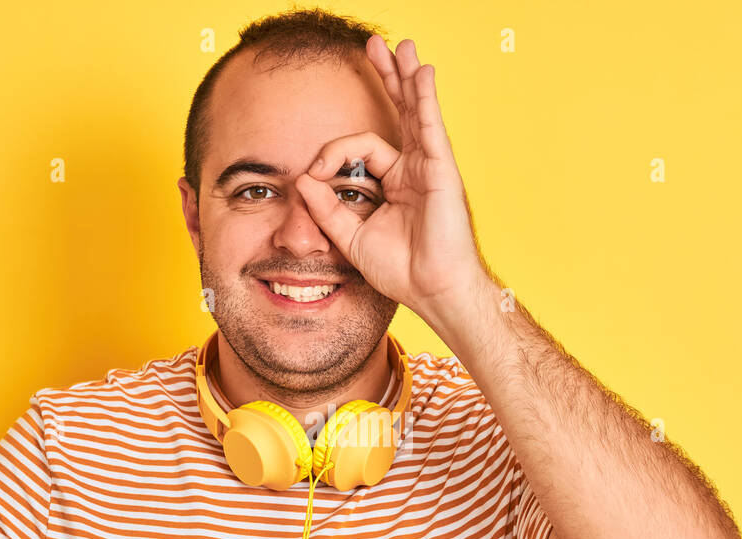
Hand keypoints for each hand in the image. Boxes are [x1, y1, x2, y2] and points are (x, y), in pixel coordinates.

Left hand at [294, 35, 490, 331]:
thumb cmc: (401, 270)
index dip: (331, 155)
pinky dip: (425, 99)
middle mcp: (413, 169)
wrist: (432, 289)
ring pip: (414, 112)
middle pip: (397, 113)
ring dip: (406, 77)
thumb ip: (326, 208)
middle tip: (372, 47)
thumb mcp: (351, 237)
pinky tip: (421, 72)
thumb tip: (301, 178)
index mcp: (394, 182)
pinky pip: (430, 127)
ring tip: (401, 46)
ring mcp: (429, 167)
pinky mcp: (440, 170)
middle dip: (386, 79)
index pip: (359, 148)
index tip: (313, 175)